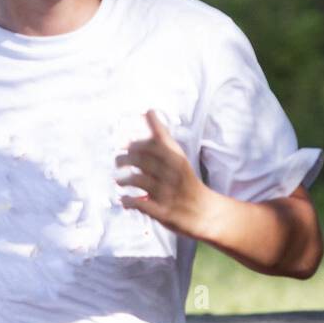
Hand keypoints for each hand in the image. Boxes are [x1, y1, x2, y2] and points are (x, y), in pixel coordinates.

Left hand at [115, 109, 216, 239]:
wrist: (205, 212)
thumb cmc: (186, 182)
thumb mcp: (177, 156)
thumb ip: (161, 136)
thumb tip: (147, 110)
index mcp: (176, 158)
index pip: (151, 143)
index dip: (134, 142)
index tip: (125, 144)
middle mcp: (172, 173)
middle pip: (141, 160)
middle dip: (124, 159)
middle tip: (118, 162)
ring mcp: (167, 193)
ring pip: (137, 180)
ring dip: (123, 180)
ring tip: (119, 181)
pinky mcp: (162, 212)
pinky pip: (139, 203)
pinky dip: (127, 201)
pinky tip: (124, 200)